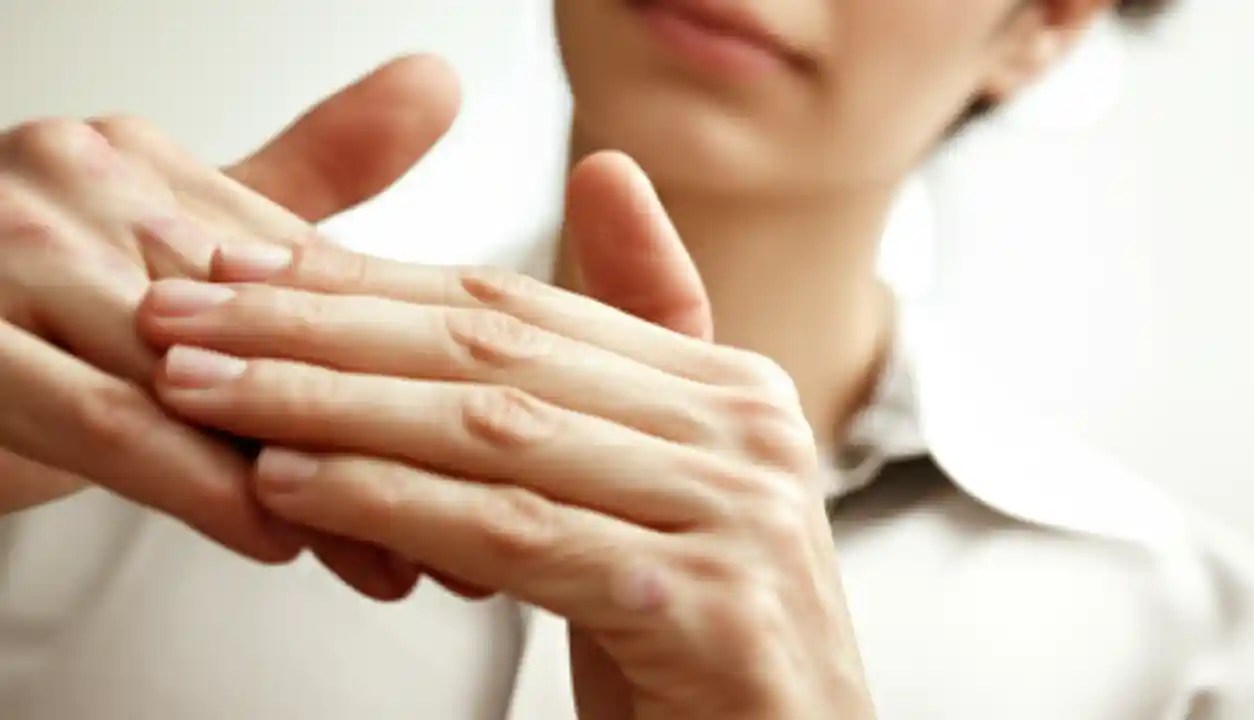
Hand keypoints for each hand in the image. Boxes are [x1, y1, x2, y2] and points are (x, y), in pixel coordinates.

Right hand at [0, 55, 458, 598]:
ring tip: (384, 553)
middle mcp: (78, 185)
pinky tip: (274, 534)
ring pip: (199, 379)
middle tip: (452, 522)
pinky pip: (106, 419)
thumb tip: (439, 85)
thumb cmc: (43, 310)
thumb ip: (300, 189)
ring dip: (304, 477)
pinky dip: (198, 483)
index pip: (302, 274)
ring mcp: (10, 255)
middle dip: (367, 436)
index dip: (397, 367)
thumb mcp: (175, 246)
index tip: (473, 444)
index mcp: (140, 163)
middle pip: (265, 330)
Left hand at [139, 153, 873, 718]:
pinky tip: (294, 483)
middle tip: (191, 315)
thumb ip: (626, 344)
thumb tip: (602, 173)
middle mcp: (737, 428)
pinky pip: (511, 534)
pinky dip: (390, 502)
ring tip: (211, 390)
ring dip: (330, 405)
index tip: (249, 268)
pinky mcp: (697, 600)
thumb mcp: (658, 477)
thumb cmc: (699, 632)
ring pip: (491, 433)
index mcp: (724, 386)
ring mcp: (728, 508)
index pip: (520, 306)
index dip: (373, 280)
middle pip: (495, 352)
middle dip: (323, 328)